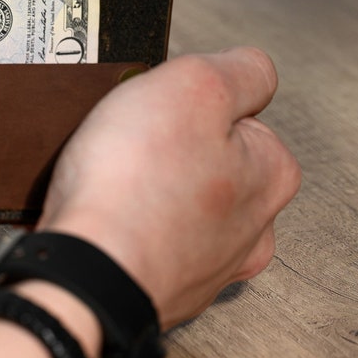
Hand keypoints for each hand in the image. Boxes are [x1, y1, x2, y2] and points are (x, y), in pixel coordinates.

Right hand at [39, 47, 300, 328]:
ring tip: (109, 175)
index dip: (191, 99)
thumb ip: (238, 69)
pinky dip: (123, 221)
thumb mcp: (195, 85)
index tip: (163, 108)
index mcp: (272, 174)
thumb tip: (253, 70)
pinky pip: (143, 235)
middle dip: (169, 143)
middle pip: (206, 155)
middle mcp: (252, 228)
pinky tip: (103, 211)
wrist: (84, 272)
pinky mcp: (161, 287)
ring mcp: (207, 266)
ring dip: (145, 185)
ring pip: (175, 197)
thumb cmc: (136, 180)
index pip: (238, 110)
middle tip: (132, 138)